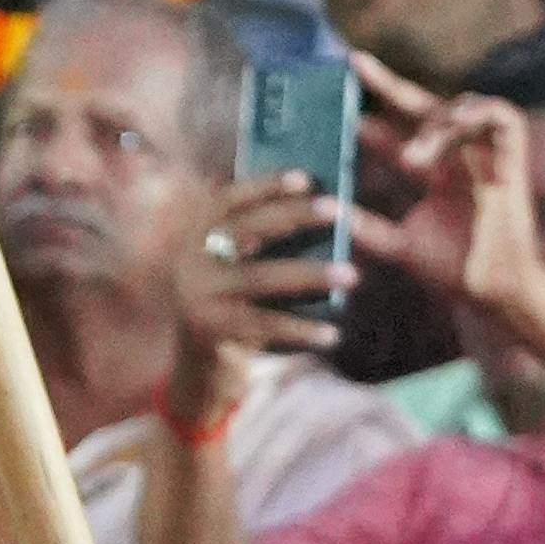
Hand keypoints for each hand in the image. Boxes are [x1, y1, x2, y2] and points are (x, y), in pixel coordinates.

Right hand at [164, 169, 347, 406]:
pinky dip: (301, 328)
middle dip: (293, 216)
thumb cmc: (232, 306)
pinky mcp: (211, 331)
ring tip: (352, 274)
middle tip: (338, 209)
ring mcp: (199, 295)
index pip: (228, 198)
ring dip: (309, 274)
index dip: (264, 184)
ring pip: (260, 278)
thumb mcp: (234, 268)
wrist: (198, 366)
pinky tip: (334, 333)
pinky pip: (264, 325)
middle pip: (245, 230)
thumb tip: (317, 214)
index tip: (306, 177)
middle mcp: (192, 259)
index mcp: (197, 234)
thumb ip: (259, 242)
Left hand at [345, 55, 544, 315]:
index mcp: (433, 170)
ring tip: (410, 157)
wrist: (496, 295)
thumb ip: (366, 225)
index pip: (398, 129)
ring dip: (434, 121)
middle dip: (390, 85)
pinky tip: (457, 120)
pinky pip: (504, 118)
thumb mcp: (400, 243)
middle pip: (424, 107)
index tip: (339, 87)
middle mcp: (457, 156)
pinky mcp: (514, 160)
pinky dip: (480, 111)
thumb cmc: (455, 270)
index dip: (372, 108)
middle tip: (357, 64)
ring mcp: (485, 156)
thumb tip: (324, 207)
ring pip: (460, 108)